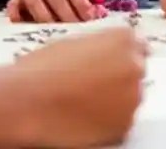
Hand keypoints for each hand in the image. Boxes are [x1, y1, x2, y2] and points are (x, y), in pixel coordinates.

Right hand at [8, 0, 105, 22]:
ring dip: (50, 21)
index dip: (82, 3)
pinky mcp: (16, 0)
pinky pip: (13, 9)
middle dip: (69, 16)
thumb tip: (98, 1)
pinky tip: (29, 29)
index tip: (92, 17)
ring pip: (35, 5)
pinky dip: (18, 18)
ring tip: (63, 34)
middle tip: (81, 30)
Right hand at [15, 28, 147, 147]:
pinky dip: (107, 121)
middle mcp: (135, 66)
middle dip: (119, 78)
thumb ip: (98, 46)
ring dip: (114, 100)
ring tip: (82, 102)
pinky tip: (83, 117)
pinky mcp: (125, 125)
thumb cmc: (41, 70)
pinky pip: (121, 121)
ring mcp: (133, 97)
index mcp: (124, 39)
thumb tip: (102, 54)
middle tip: (92, 86)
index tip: (112, 64)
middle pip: (135, 72)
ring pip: (129, 98)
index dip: (121, 57)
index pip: (137, 46)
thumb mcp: (72, 42)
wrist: (27, 102)